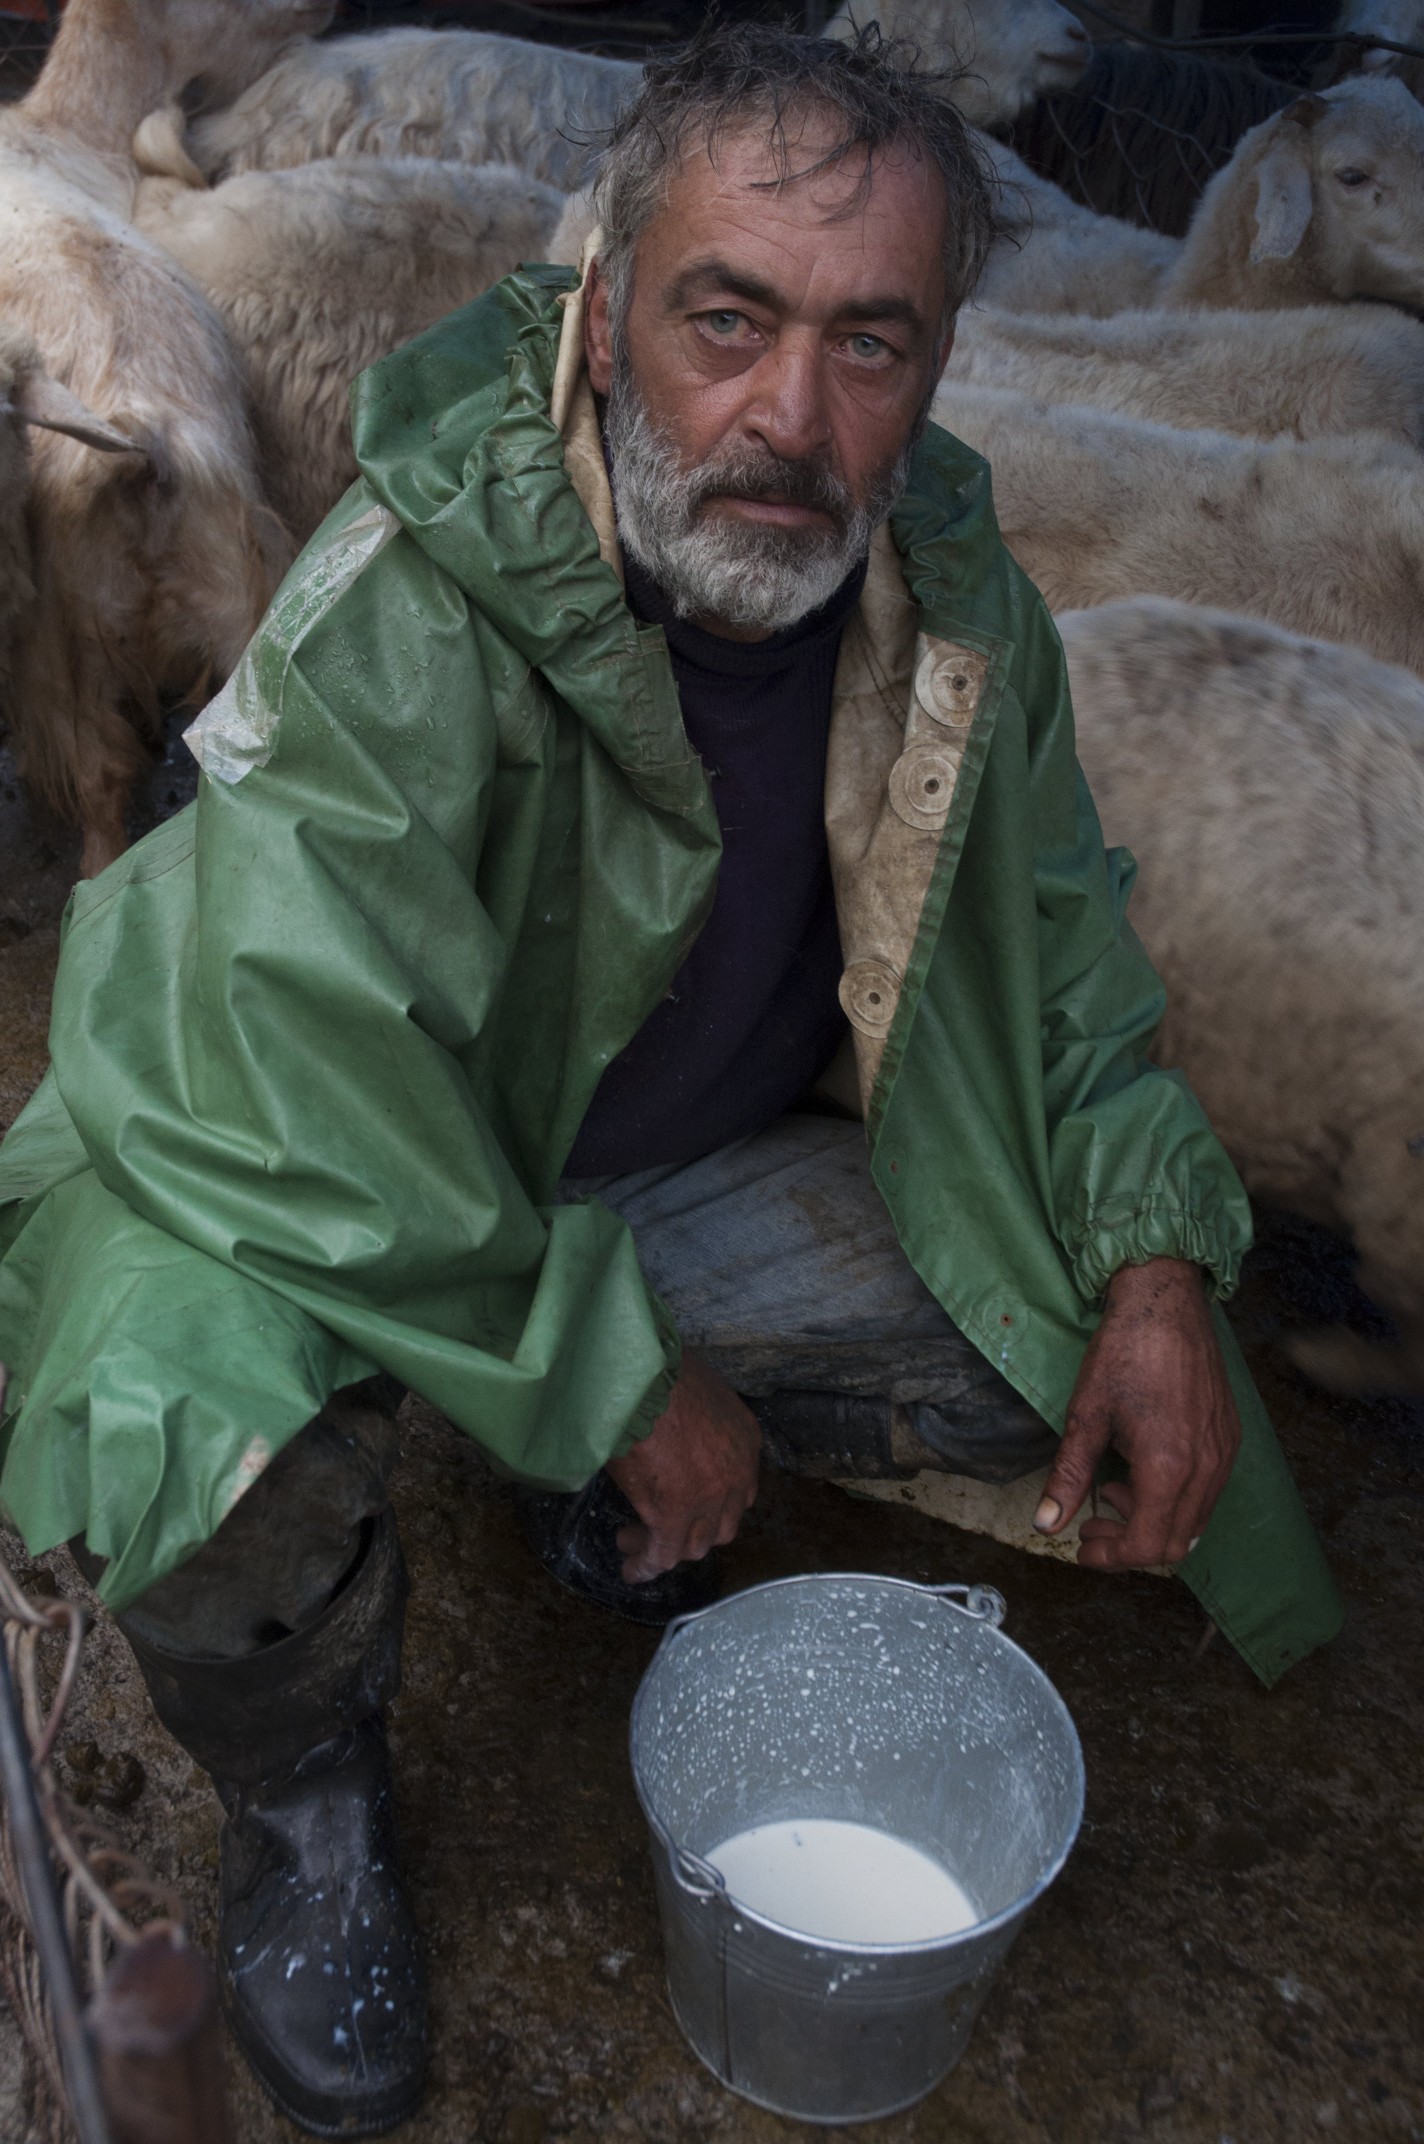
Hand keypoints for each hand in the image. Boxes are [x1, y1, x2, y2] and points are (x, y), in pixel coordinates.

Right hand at [606, 1348, 759, 1582]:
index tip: (689, 1506)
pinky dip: (646, 1565)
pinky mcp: (675, 1513)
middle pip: (722, 1524)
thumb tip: (672, 1432)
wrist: (640, 1373)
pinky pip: (662, 1554)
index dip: (713, 1504)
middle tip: (661, 1527)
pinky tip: (631, 1569)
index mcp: (746, 1440)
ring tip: (632, 1541)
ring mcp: (710, 1498)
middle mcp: (737, 1474)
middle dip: (693, 1531)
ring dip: (665, 1548)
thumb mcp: (696, 1393)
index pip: (738, 1490)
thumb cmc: (659, 1371)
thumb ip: (695, 1421)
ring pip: (694, 1545)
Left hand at [1034, 1258, 1239, 1568]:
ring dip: (1154, 1522)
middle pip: (1176, 1544)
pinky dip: (1176, 1499)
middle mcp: (1206, 1467)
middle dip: (1130, 1545)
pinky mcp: (1230, 1437)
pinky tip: (1144, 1468)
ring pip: (1196, 1521)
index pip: (1146, 1545)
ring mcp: (1224, 1453)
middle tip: (1093, 1525)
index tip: (1081, 1546)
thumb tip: (1045, 1524)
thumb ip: (1067, 1477)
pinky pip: (1208, 1492)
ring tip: (1115, 1490)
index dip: (1110, 1557)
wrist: (1164, 1302)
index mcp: (1168, 1467)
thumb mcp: (1085, 1416)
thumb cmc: (1123, 1352)